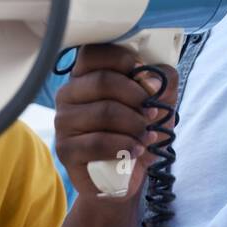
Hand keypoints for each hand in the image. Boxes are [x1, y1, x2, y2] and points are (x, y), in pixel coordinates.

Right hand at [53, 44, 178, 199]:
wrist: (127, 173)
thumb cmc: (139, 130)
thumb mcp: (161, 100)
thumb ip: (162, 80)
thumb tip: (152, 79)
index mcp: (87, 75)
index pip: (94, 52)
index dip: (124, 60)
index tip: (145, 77)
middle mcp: (69, 94)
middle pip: (102, 81)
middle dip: (137, 97)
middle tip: (152, 113)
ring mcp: (63, 122)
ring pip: (103, 112)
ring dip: (135, 124)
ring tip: (147, 135)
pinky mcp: (66, 150)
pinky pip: (97, 142)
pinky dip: (124, 146)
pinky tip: (136, 150)